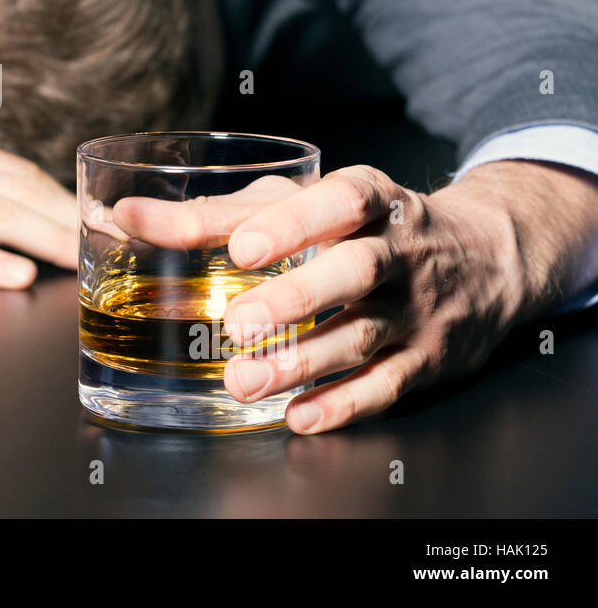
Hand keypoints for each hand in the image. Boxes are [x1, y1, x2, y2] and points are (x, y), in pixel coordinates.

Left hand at [115, 161, 597, 432]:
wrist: (486, 255)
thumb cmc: (363, 223)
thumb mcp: (304, 201)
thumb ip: (219, 211)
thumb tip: (127, 215)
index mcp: (369, 198)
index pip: (338, 201)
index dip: (292, 223)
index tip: (242, 245)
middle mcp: (398, 250)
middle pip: (355, 271)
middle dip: (297, 297)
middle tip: (238, 322)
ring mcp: (416, 308)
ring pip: (363, 335)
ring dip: (303, 361)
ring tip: (242, 379)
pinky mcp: (428, 359)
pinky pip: (388, 386)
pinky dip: (343, 403)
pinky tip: (299, 414)